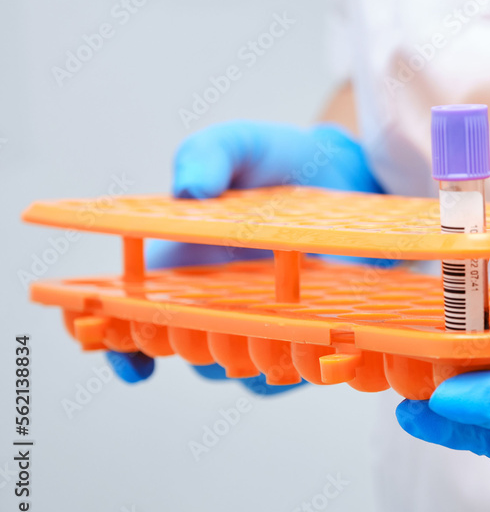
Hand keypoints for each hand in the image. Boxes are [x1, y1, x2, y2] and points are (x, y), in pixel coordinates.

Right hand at [108, 121, 384, 392]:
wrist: (342, 167)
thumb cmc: (274, 159)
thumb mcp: (238, 144)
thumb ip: (208, 154)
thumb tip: (191, 188)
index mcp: (180, 263)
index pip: (135, 316)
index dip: (124, 347)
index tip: (134, 363)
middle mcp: (216, 299)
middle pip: (190, 351)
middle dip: (195, 351)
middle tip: (212, 328)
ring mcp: (264, 316)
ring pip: (242, 367)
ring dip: (248, 362)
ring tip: (265, 334)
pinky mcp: (312, 323)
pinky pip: (298, 362)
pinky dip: (299, 362)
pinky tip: (313, 343)